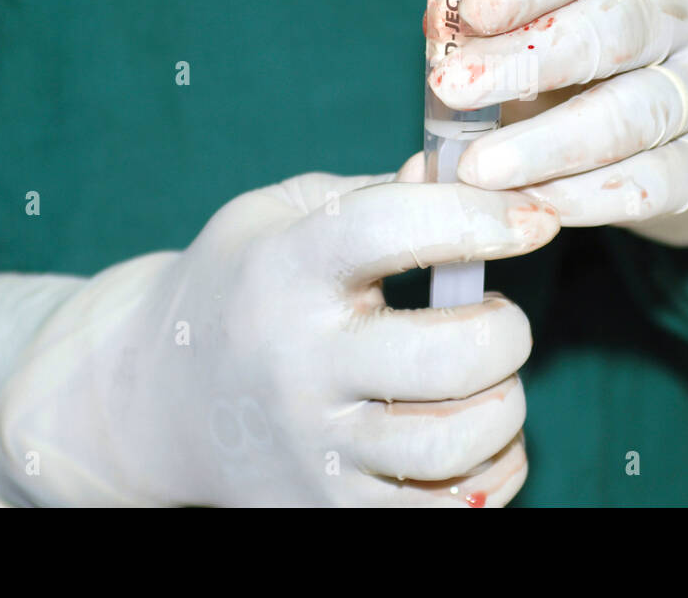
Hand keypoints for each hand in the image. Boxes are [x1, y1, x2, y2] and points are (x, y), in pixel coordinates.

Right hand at [0, 172, 558, 506]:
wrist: (155, 397)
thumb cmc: (241, 283)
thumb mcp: (283, 213)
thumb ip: (379, 193)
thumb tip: (472, 177)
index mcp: (286, 271)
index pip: (397, 230)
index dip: (482, 217)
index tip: (532, 219)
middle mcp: (298, 364)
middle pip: (451, 356)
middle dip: (507, 330)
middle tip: (498, 319)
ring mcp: (313, 448)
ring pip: (457, 443)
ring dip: (504, 405)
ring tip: (486, 379)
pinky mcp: (329, 509)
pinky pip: (451, 507)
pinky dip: (491, 468)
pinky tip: (474, 431)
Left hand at [427, 0, 687, 248]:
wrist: (672, 106)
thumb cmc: (579, 41)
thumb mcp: (537, 7)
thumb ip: (487, 16)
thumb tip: (435, 30)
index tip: (472, 10)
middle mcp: (683, 11)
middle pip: (615, 31)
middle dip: (526, 61)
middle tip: (451, 89)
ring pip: (631, 116)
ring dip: (547, 144)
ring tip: (476, 168)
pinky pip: (653, 183)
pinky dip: (588, 198)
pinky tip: (532, 204)